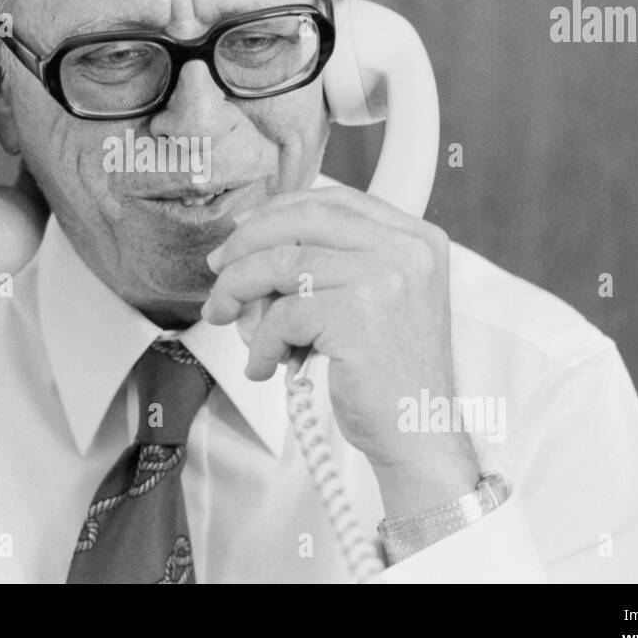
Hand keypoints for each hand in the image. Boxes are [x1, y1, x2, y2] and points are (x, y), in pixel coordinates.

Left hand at [200, 185, 480, 517]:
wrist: (420, 435)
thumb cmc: (389, 375)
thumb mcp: (377, 299)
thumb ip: (335, 262)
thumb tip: (250, 238)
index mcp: (415, 238)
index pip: (335, 201)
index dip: (280, 211)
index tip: (241, 230)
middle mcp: (406, 250)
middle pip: (304, 221)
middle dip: (248, 243)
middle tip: (217, 269)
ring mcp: (385, 279)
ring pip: (283, 265)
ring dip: (240, 291)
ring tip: (225, 318)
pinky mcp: (358, 316)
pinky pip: (283, 315)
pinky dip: (262, 342)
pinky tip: (264, 366)